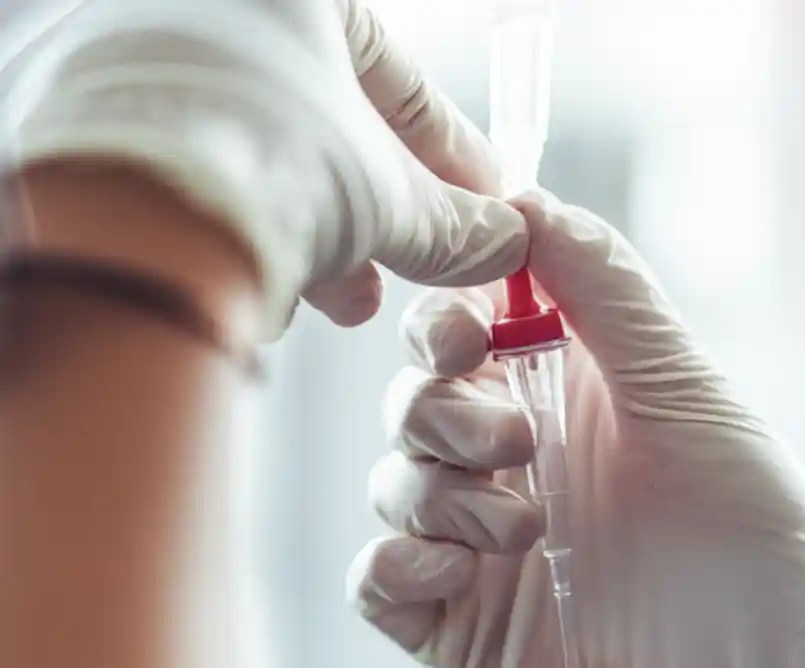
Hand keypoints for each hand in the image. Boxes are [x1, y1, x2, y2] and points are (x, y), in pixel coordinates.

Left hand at [3, 0, 525, 333]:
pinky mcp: (102, 124)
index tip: (481, 203)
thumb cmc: (266, 160)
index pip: (395, 72)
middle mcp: (214, 12)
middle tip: (417, 260)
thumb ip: (450, 222)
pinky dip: (247, 227)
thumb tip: (498, 243)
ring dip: (319, 231)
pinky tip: (275, 287)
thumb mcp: (388, 197)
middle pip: (325, 119)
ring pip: (261, 151)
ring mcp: (148, 62)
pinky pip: (201, 172)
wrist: (125, 211)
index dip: (450, 150)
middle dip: (379, 207)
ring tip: (346, 297)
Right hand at [348, 190, 804, 667]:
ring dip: (441, 493)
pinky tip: (458, 570)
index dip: (441, 323)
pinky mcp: (464, 619)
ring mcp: (483, 540)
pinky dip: (398, 565)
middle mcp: (511, 460)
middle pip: (412, 404)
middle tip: (515, 442)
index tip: (464, 333)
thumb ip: (605, 287)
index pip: (458, 333)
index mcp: (556, 393)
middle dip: (445, 413)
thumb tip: (526, 196)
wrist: (766, 647)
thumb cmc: (746, 509)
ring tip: (526, 524)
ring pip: (394, 484)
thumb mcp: (679, 381)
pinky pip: (379, 581)